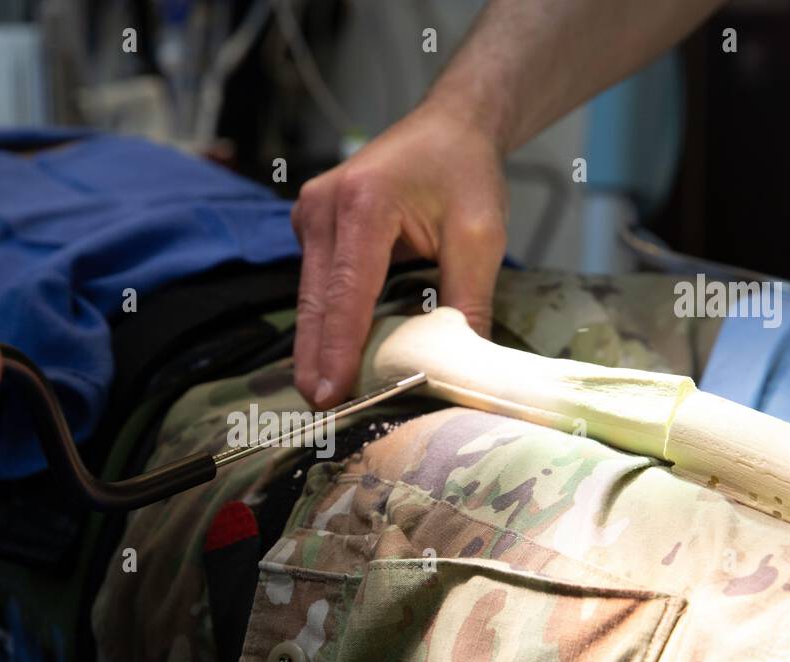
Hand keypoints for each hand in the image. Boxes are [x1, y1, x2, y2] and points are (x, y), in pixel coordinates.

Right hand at [290, 101, 508, 407]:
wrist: (450, 124)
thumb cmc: (466, 172)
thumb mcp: (481, 236)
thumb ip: (469, 299)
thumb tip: (464, 363)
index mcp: (364, 203)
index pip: (346, 292)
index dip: (338, 348)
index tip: (329, 394)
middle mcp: (324, 206)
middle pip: (315, 301)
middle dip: (316, 359)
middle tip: (319, 410)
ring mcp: (310, 213)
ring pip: (309, 297)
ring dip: (316, 345)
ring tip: (321, 394)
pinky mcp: (310, 224)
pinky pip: (313, 284)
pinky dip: (323, 321)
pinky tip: (328, 359)